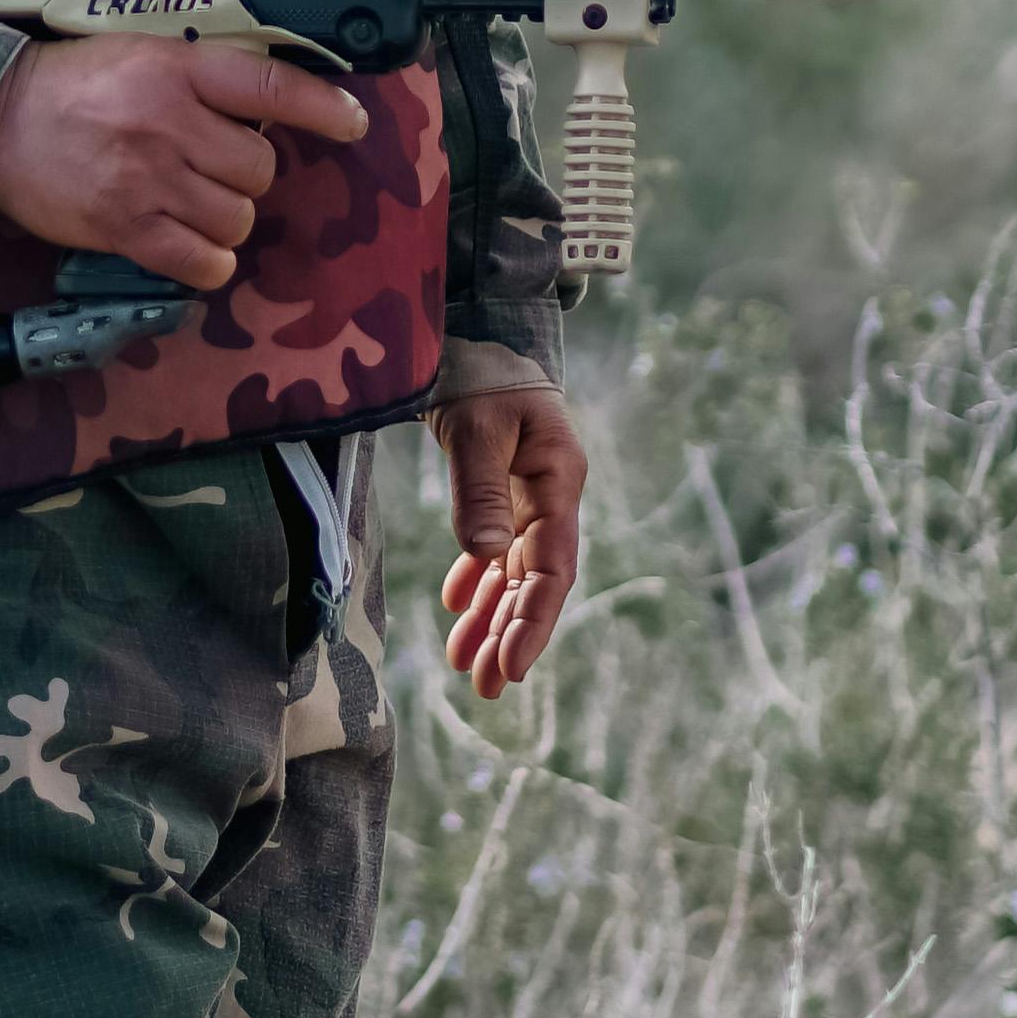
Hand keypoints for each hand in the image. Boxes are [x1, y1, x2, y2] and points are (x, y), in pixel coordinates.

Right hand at [0, 37, 367, 291]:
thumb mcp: (139, 54)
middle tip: (211, 165)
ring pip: (237, 218)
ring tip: (194, 202)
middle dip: (246, 173)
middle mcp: (168, 124)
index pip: (270, 86)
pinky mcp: (125, 228)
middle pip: (259, 167)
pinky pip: (201, 261)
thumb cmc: (70, 85)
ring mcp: (147, 180)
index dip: (322, 107)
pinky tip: (194, 245)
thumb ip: (199, 79)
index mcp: (176, 71)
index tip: (352, 122)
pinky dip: (209, 260)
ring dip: (227, 218)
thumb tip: (264, 112)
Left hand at [431, 381, 588, 691]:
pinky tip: (457, 605)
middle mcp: (550, 495)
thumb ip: (479, 490)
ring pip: (514, 569)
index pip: (553, 568)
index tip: (511, 668)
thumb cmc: (482, 372)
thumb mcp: (477, 428)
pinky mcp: (503, 488)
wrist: (479, 329)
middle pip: (536, 580)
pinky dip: (477, 577)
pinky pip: (494, 545)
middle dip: (511, 634)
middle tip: (485, 688)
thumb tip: (483, 556)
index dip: (535, 621)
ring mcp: (528, 494)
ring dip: (492, 615)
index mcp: (559, 482)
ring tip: (464, 664)